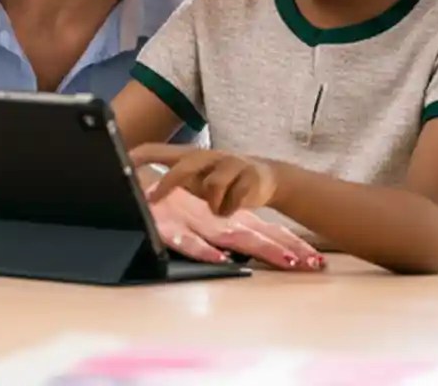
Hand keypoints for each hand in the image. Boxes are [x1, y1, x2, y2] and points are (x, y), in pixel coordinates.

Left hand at [133, 143, 277, 216]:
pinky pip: (233, 200)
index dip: (141, 154)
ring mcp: (231, 162)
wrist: (269, 178)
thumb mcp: (197, 179)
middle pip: (185, 165)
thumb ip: (176, 180)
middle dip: (168, 183)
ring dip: (214, 204)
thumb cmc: (223, 181)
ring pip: (212, 187)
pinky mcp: (251, 175)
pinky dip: (231, 209)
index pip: (160, 150)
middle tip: (153, 199)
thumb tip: (146, 193)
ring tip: (221, 208)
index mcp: (192, 155)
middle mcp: (210, 155)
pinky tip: (237, 205)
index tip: (121, 162)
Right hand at [146, 177, 322, 271]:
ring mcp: (190, 220)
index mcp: (219, 214)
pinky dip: (204, 252)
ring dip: (258, 248)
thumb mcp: (192, 213)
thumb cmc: (161, 197)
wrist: (124, 172)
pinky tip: (221, 261)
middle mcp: (210, 217)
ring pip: (229, 235)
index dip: (285, 243)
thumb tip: (233, 254)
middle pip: (252, 235)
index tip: (313, 261)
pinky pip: (187, 241)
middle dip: (282, 249)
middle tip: (310, 264)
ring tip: (285, 262)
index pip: (259, 229)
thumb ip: (216, 228)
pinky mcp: (166, 225)